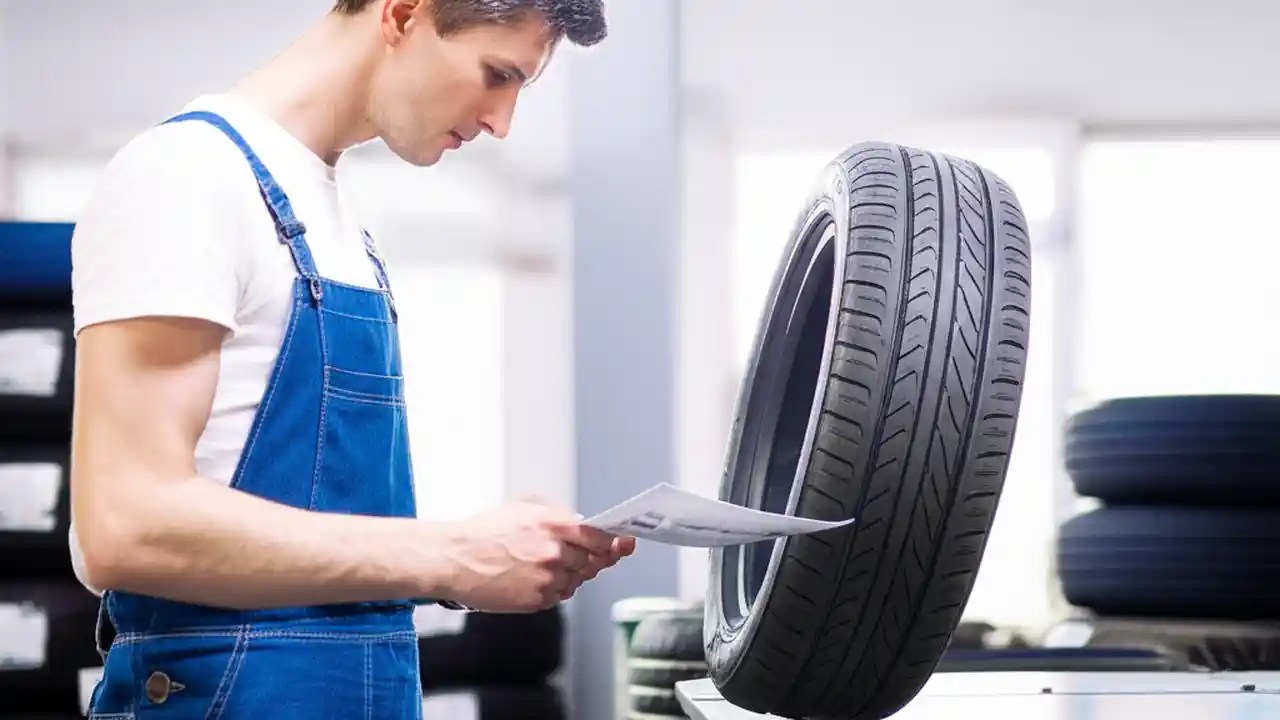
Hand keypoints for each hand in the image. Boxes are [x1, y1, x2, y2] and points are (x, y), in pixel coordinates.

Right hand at [439, 499, 634, 611]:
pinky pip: (557, 598)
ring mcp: (546, 579)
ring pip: (575, 582)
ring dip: (566, 576)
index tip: (623, 544)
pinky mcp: (536, 600)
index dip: (613, 543)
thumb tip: (582, 525)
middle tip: (568, 557)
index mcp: (553, 525)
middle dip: (585, 560)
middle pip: (592, 563)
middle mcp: (554, 553)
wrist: (454, 559)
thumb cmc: (484, 532)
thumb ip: (558, 515)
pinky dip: (550, 591)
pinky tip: (529, 580)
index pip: (599, 537)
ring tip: (537, 567)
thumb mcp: (524, 508)